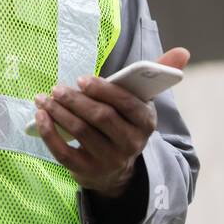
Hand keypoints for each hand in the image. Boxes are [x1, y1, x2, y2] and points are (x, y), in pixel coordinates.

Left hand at [32, 47, 190, 197]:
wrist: (117, 169)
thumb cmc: (124, 121)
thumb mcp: (142, 101)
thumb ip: (159, 73)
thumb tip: (183, 51)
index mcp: (146, 122)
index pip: (127, 105)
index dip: (104, 91)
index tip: (82, 79)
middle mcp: (131, 144)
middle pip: (101, 118)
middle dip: (76, 101)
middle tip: (56, 88)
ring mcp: (109, 161)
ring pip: (81, 133)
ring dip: (58, 113)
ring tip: (43, 98)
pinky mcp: (87, 173)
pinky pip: (65, 153)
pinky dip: (49, 133)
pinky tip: (40, 117)